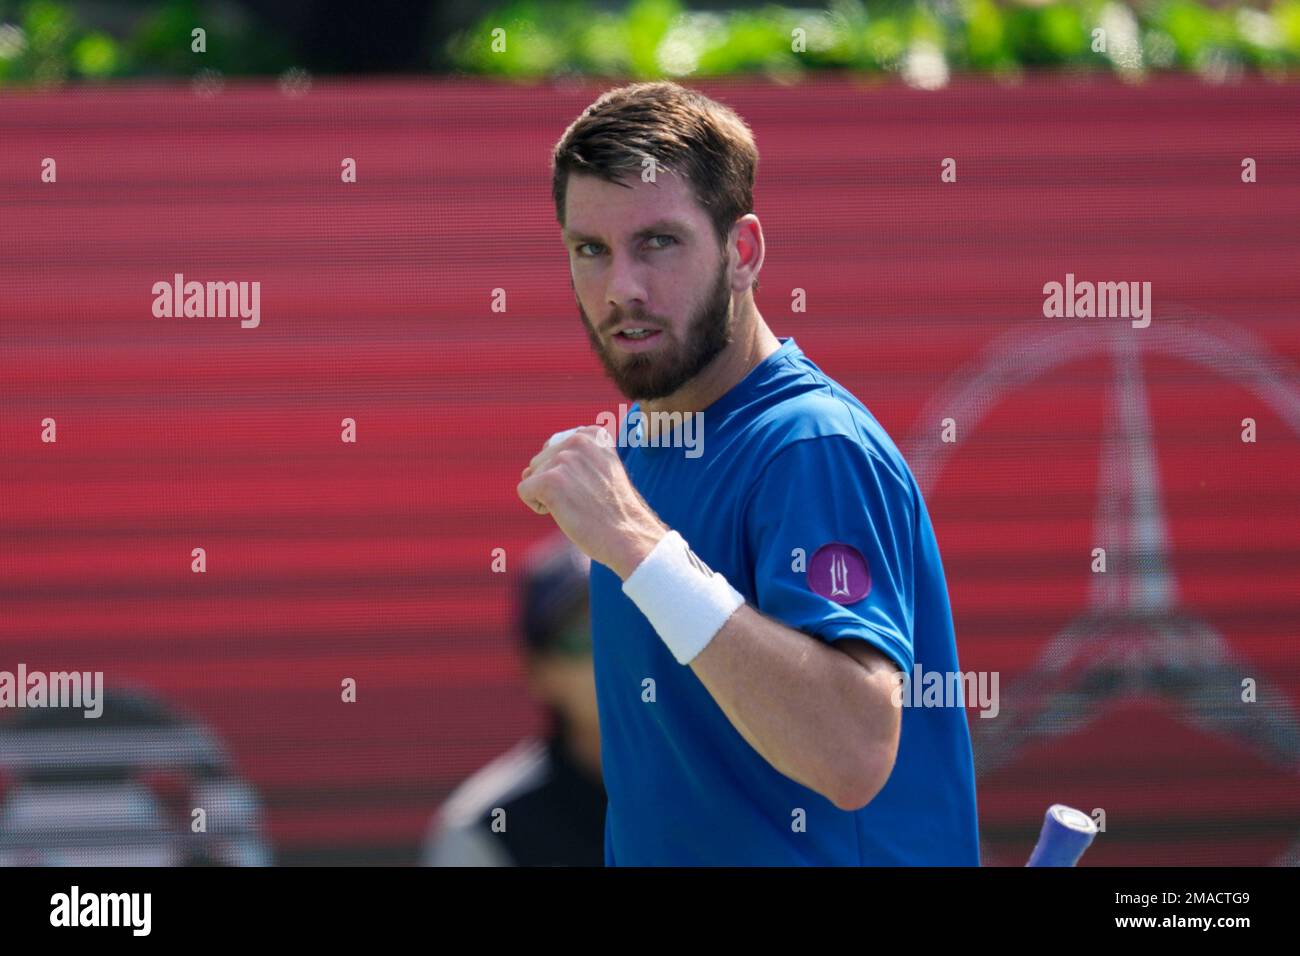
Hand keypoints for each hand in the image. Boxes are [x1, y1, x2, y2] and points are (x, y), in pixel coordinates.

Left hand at [518, 426, 667, 578]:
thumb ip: (566, 461)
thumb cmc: (613, 510)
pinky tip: (564, 512)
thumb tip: (525, 471)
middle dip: (555, 484)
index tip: (592, 486)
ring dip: (548, 496)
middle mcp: (579, 439)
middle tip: (584, 498)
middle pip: (541, 461)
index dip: (568, 475)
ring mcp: (564, 458)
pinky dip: (537, 507)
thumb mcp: (599, 472)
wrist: (627, 535)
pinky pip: (523, 491)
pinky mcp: (550, 479)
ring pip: (532, 476)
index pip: (556, 449)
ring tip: (577, 504)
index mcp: (593, 433)